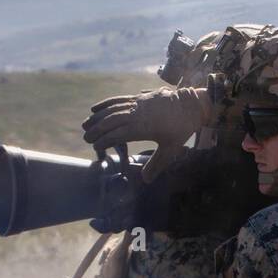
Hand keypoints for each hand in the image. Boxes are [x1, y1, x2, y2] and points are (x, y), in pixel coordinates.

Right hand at [81, 86, 213, 181]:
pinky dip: (106, 103)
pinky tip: (95, 108)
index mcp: (144, 127)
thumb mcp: (172, 150)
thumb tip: (145, 180)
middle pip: (111, 120)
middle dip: (97, 129)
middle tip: (85, 138)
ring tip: (85, 124)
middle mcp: (138, 114)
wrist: (191, 106)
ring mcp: (138, 103)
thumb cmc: (182, 129)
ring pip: (112, 109)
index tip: (96, 147)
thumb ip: (157, 164)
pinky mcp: (139, 97)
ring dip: (98, 117)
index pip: (118, 134)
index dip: (105, 140)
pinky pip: (119, 99)